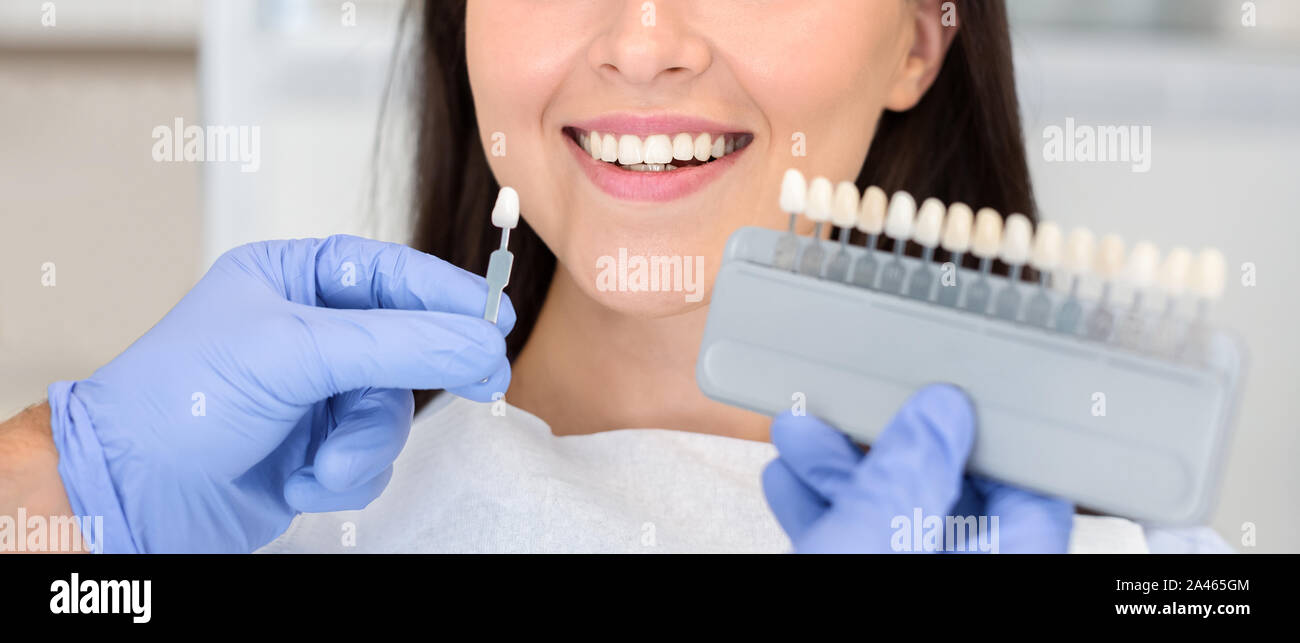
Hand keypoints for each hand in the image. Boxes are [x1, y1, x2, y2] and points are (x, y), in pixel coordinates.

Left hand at [47, 235, 513, 552]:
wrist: (130, 495)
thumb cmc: (179, 402)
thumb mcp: (295, 354)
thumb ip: (398, 345)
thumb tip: (481, 341)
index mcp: (291, 280)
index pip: (389, 274)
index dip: (447, 293)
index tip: (496, 318)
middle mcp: (306, 331)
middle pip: (404, 345)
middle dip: (417, 377)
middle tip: (483, 382)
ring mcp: (312, 393)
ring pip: (390, 410)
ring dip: (364, 445)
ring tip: (324, 463)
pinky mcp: (314, 447)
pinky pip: (370, 457)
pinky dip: (345, 475)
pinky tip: (300, 482)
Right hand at [762, 384, 1072, 552]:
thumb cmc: (849, 620)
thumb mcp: (878, 542)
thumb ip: (913, 475)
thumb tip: (941, 410)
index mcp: (1003, 561)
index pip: (1029, 485)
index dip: (992, 429)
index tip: (954, 387)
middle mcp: (968, 568)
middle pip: (947, 491)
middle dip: (886, 439)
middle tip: (852, 398)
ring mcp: (916, 574)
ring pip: (891, 515)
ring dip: (837, 469)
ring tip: (795, 432)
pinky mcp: (868, 582)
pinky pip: (855, 541)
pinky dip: (820, 510)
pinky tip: (786, 479)